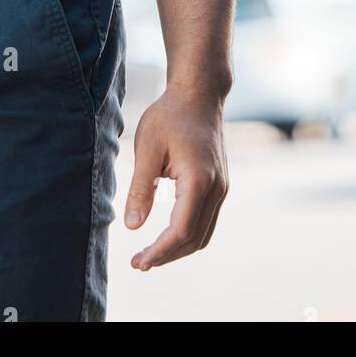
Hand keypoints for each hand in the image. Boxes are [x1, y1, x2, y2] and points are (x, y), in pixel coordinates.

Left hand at [124, 84, 228, 269]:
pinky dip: (187, 235)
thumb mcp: (147, 148)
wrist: (199, 93)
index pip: (180, 231)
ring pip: (203, 234)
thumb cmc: (170, 115)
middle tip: (138, 263)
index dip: (159, 252)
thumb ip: (141, 188)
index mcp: (199, 180)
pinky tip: (166, 235)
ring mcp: (222, 188)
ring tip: (150, 254)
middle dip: (167, 256)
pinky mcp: (220, 185)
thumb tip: (133, 227)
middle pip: (194, 239)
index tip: (138, 263)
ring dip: (178, 249)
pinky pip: (206, 221)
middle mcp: (217, 188)